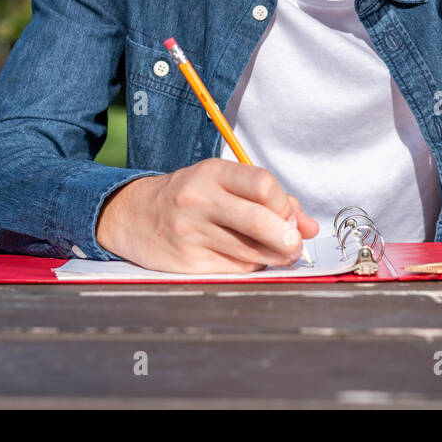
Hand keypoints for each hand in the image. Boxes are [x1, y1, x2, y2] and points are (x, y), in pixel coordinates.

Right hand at [95, 159, 318, 272]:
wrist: (132, 215)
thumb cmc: (190, 197)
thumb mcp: (223, 183)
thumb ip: (270, 200)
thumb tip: (309, 227)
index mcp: (212, 172)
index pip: (263, 184)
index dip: (284, 205)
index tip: (287, 218)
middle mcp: (198, 199)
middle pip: (259, 221)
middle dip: (286, 238)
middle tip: (294, 245)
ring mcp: (190, 232)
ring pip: (250, 252)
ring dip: (272, 256)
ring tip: (274, 252)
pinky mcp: (185, 262)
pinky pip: (234, 269)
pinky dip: (249, 267)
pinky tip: (245, 259)